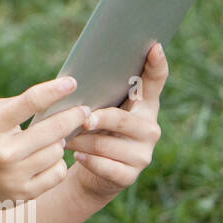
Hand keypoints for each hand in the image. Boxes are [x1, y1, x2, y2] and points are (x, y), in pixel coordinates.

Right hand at [0, 76, 91, 210]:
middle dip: (73, 116)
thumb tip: (58, 97)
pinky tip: (46, 160)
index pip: (29, 103)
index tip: (72, 82)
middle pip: (53, 129)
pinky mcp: (25, 194)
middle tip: (84, 111)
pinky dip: (56, 164)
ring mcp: (14, 175)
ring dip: (58, 143)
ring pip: (58, 151)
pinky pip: (58, 172)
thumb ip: (18, 106)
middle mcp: (2, 152)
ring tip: (48, 142)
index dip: (54, 90)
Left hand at [66, 42, 168, 202]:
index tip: (154, 47)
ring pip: (106, 144)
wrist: (94, 173)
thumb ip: (98, 95)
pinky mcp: (130, 175)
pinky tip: (78, 156)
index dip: (157, 65)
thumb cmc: (94, 133)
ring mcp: (143, 153)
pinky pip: (105, 165)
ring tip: (66, 139)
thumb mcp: (98, 111)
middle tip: (81, 118)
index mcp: (143, 107)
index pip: (155, 83)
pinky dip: (88, 160)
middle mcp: (149, 129)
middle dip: (98, 119)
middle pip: (121, 119)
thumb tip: (75, 79)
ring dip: (82, 141)